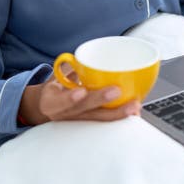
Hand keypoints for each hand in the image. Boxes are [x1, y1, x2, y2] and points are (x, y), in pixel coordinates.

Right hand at [19, 74, 139, 125]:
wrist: (50, 108)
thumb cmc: (57, 91)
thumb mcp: (55, 79)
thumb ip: (67, 68)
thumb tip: (78, 58)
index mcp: (52, 102)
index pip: (58, 102)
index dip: (70, 98)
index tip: (81, 91)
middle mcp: (65, 115)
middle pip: (83, 110)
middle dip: (100, 100)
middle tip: (116, 90)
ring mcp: (78, 123)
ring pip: (98, 119)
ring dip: (117, 112)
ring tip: (133, 106)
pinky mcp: (90, 125)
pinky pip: (106, 121)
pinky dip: (121, 117)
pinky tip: (133, 113)